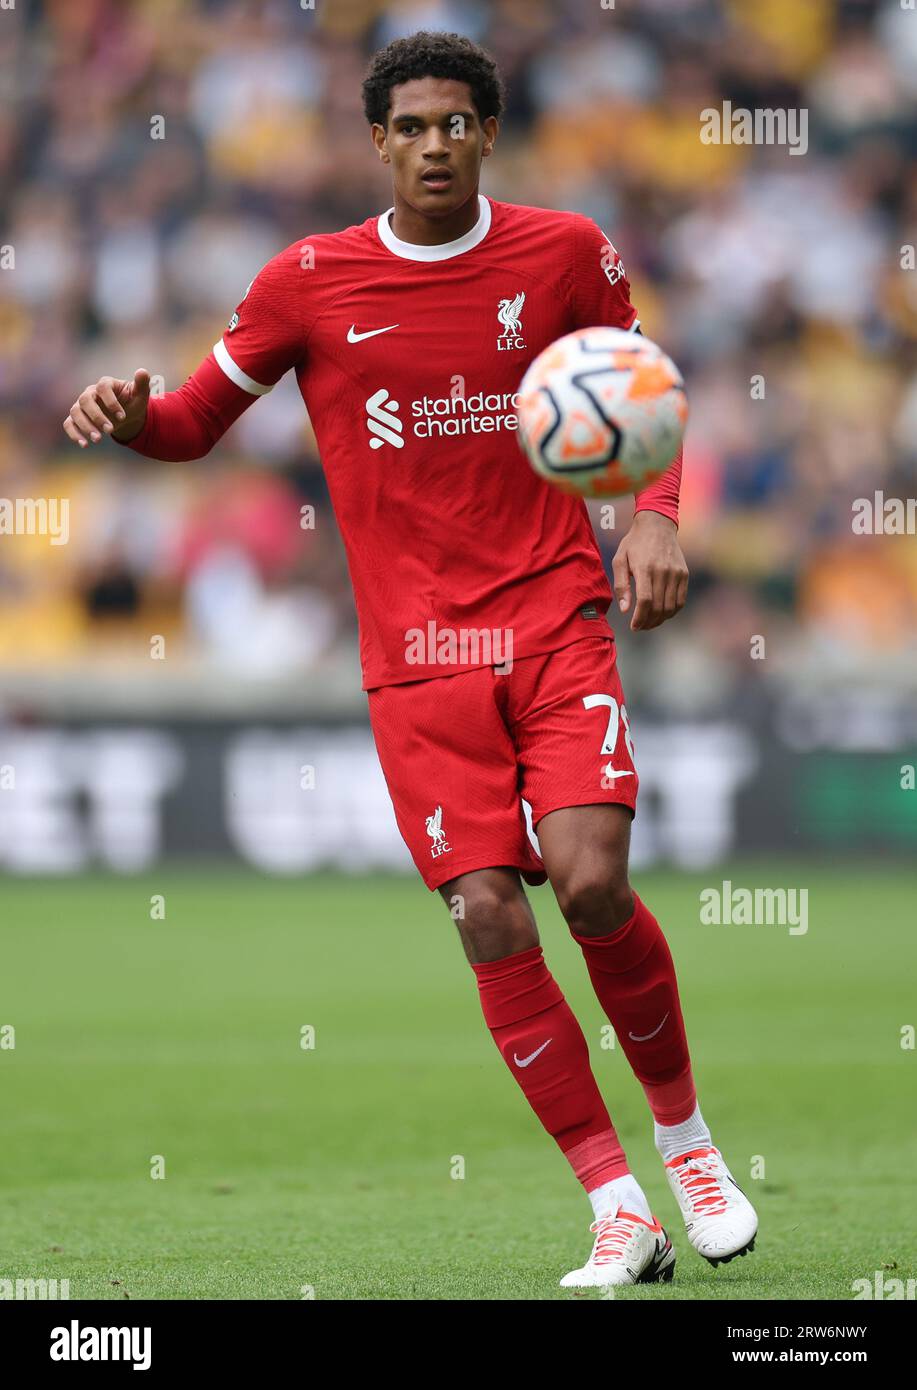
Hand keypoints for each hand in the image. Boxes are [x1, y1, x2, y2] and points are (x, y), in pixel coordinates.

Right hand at [62, 369, 150, 447]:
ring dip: (85, 426)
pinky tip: (84, 444)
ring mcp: (81, 405)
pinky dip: (74, 434)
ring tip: (98, 439)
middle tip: (110, 430)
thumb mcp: (140, 395)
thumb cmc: (132, 402)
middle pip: (85, 400)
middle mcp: (90, 393)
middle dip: (97, 416)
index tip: (122, 417)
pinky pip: (69, 423)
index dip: (111, 402)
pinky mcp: (76, 418)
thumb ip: (142, 384)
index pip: (103, 388)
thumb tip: (142, 372)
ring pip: (75, 412)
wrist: (124, 415)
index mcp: (105, 384)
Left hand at [612, 510, 688, 630]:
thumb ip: (621, 585)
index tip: (634, 626)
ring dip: (660, 620)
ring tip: (649, 623)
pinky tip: (662, 614)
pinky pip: (681, 600)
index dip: (640, 618)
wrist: (657, 525)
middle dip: (648, 622)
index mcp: (645, 568)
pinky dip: (672, 612)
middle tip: (640, 627)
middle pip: (659, 607)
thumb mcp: (620, 560)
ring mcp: (676, 573)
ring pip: (670, 607)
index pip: (645, 601)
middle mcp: (663, 571)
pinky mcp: (684, 574)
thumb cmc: (634, 543)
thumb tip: (625, 609)